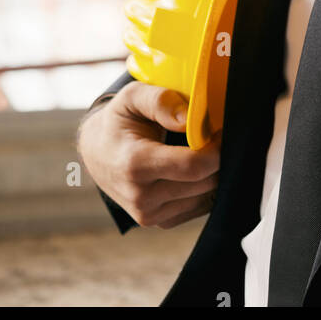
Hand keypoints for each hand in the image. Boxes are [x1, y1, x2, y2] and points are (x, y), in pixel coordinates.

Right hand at [77, 82, 220, 228]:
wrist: (96, 152)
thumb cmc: (119, 120)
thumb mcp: (132, 96)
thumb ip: (160, 100)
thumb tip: (188, 119)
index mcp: (134, 164)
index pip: (192, 166)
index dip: (217, 149)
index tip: (223, 131)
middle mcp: (140, 196)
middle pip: (204, 182)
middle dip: (219, 159)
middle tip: (217, 137)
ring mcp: (149, 214)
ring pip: (205, 196)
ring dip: (213, 173)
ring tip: (204, 150)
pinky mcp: (158, 223)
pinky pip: (198, 207)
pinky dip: (204, 188)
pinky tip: (196, 168)